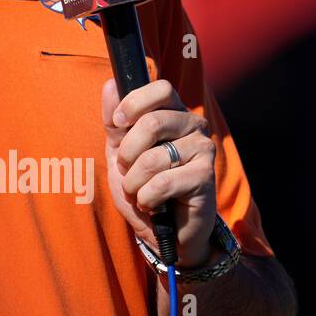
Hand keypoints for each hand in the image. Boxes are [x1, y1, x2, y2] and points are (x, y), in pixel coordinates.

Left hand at [100, 78, 218, 268]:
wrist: (166, 230)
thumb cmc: (146, 186)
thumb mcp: (121, 153)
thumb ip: (115, 122)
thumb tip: (110, 84)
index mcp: (175, 113)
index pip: (161, 88)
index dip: (134, 103)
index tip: (119, 124)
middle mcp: (194, 126)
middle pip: (152, 122)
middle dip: (127, 154)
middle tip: (129, 170)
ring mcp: (203, 150)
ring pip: (153, 158)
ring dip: (134, 183)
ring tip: (142, 191)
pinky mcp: (205, 176)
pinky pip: (162, 183)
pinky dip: (147, 199)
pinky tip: (155, 204)